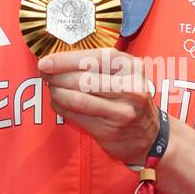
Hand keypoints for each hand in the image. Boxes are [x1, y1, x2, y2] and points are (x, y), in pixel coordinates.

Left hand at [39, 46, 158, 165]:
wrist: (149, 135)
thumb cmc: (129, 98)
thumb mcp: (124, 74)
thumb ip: (97, 64)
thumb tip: (58, 58)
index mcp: (132, 67)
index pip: (95, 58)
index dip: (66, 59)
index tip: (46, 61)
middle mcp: (131, 88)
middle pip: (85, 79)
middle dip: (57, 76)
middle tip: (44, 74)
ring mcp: (123, 111)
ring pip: (78, 98)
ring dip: (57, 92)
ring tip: (51, 88)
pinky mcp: (111, 129)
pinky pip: (77, 115)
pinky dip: (61, 107)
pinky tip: (57, 102)